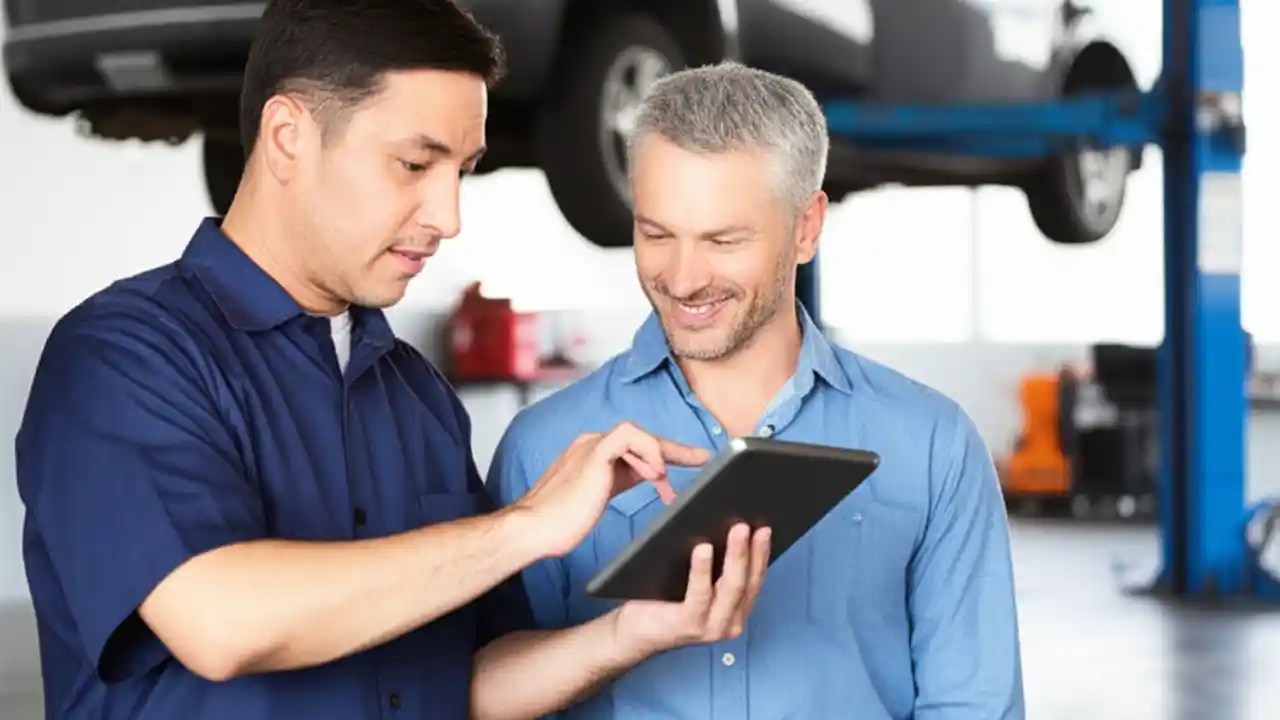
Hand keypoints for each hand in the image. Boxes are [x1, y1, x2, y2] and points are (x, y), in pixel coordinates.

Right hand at [515, 422, 709, 557]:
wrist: (534, 530)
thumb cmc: (561, 523)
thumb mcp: (599, 498)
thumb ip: (622, 482)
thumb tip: (655, 482)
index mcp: (594, 453)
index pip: (637, 446)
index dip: (666, 452)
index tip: (693, 459)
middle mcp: (592, 443)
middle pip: (642, 437)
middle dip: (673, 449)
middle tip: (702, 458)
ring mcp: (591, 445)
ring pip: (637, 432)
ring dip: (658, 454)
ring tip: (663, 479)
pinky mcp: (594, 453)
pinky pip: (627, 436)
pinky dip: (646, 452)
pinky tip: (654, 474)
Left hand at [610, 523, 771, 658]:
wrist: (632, 632)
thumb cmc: (663, 600)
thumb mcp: (694, 580)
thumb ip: (713, 563)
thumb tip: (724, 524)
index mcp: (735, 610)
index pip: (755, 579)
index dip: (762, 553)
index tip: (766, 528)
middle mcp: (730, 622)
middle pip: (748, 582)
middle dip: (754, 550)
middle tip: (752, 523)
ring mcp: (711, 627)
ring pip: (731, 587)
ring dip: (736, 556)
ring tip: (737, 529)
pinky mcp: (689, 625)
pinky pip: (699, 595)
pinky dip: (702, 570)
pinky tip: (702, 548)